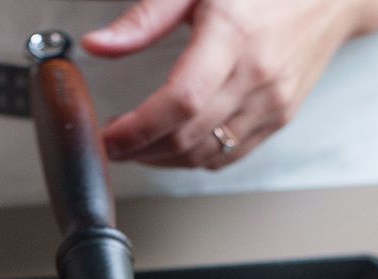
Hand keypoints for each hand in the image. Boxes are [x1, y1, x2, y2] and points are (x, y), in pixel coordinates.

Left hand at [82, 0, 377, 169]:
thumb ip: (145, 18)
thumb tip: (97, 46)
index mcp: (233, 35)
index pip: (180, 102)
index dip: (138, 128)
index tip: (108, 136)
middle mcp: (257, 75)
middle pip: (188, 136)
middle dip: (140, 149)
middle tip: (113, 143)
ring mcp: (273, 102)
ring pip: (205, 154)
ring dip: (163, 159)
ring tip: (138, 145)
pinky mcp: (280, 118)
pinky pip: (229, 155)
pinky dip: (194, 158)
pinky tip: (174, 145)